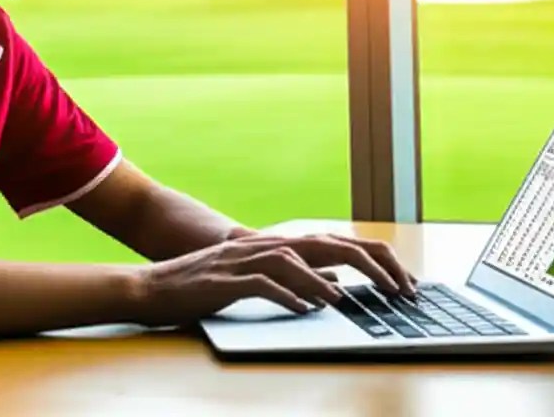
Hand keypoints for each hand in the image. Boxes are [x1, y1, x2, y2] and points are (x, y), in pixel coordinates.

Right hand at [130, 233, 416, 326]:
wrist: (151, 286)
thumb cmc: (203, 287)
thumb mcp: (253, 279)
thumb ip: (290, 278)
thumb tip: (328, 286)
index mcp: (275, 247)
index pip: (335, 244)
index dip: (372, 259)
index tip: (402, 281)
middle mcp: (263, 247)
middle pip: (324, 245)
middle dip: (365, 264)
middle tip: (396, 288)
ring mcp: (242, 261)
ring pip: (292, 262)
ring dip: (321, 280)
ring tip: (344, 300)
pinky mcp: (224, 280)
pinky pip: (259, 284)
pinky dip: (284, 295)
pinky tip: (301, 309)